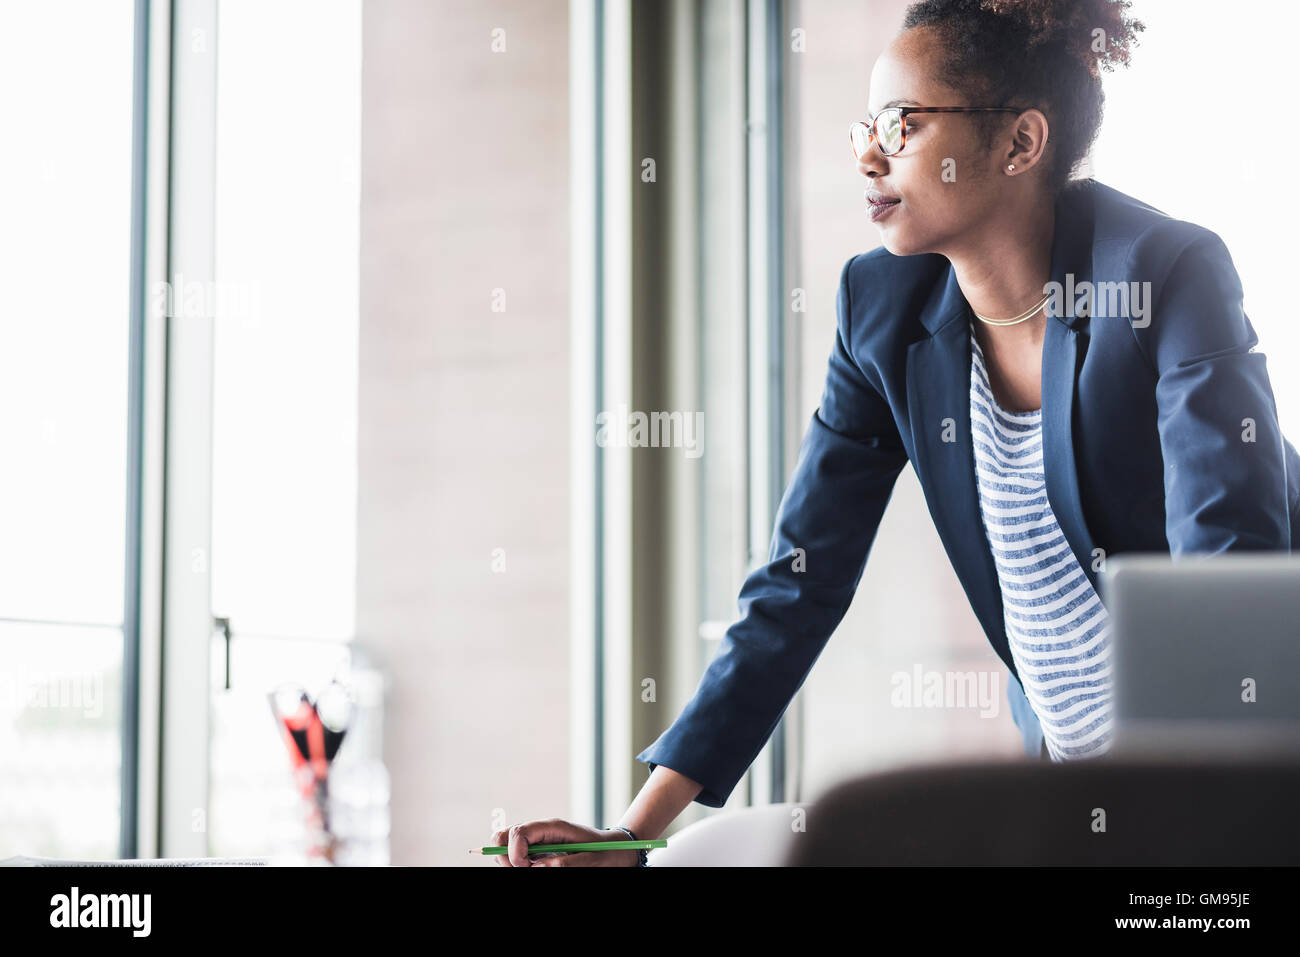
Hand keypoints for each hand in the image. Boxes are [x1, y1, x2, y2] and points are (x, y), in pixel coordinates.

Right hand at [488, 818, 640, 866]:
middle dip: (507, 856)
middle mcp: (541, 831)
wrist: (616, 848)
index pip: (519, 832)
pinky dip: (519, 863)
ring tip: (530, 869)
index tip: (526, 868)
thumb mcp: (591, 859)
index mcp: (553, 827)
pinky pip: (519, 853)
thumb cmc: (605, 852)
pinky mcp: (540, 850)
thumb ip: (565, 863)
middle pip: (505, 836)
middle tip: (524, 870)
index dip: (515, 852)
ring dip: (512, 861)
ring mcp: (539, 839)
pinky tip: (532, 867)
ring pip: (508, 845)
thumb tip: (537, 867)